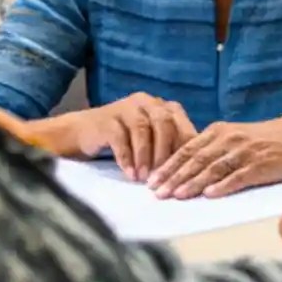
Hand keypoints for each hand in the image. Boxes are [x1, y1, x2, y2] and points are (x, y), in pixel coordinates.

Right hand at [76, 93, 196, 181]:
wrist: (88, 132)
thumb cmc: (128, 140)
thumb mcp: (153, 141)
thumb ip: (171, 148)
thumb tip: (193, 170)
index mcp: (164, 107)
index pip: (181, 124)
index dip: (185, 148)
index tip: (186, 172)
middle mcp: (147, 102)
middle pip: (164, 122)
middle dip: (165, 151)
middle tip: (165, 176)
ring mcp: (126, 108)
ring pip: (142, 128)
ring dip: (145, 156)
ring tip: (145, 179)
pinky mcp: (107, 118)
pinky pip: (119, 137)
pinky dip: (126, 157)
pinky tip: (130, 174)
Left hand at [147, 118, 281, 198]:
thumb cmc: (258, 140)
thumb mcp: (230, 136)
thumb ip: (208, 149)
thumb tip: (181, 167)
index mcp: (216, 131)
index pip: (186, 150)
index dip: (168, 166)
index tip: (151, 181)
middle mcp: (226, 139)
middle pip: (195, 160)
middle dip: (174, 177)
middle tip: (158, 193)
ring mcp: (242, 152)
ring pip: (212, 168)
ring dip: (193, 183)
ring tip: (178, 195)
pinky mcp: (258, 165)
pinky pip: (237, 176)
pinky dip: (222, 186)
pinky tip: (209, 195)